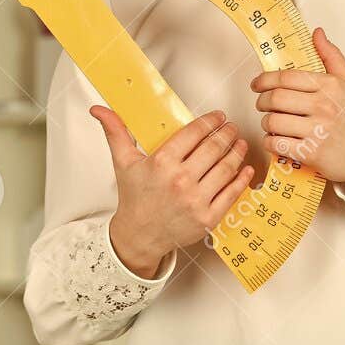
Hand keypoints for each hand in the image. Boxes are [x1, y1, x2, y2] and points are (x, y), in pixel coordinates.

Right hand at [90, 105, 253, 277]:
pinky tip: (246, 169)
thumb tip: (99, 109)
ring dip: (237, 152)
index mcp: (162, 163)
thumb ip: (115, 132)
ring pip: (226, 168)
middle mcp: (180, 181)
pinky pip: (232, 194)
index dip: (210, 121)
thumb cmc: (134, 197)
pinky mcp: (208, 218)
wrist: (139, 236)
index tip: (218, 116)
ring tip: (240, 143)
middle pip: (214, 148)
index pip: (194, 133)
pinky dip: (242, 179)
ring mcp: (196, 201)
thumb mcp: (123, 162)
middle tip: (231, 128)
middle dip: (227, 134)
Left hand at [249, 26, 344, 190]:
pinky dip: (270, 141)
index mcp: (329, 86)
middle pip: (274, 98)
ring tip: (272, 123)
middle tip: (262, 104)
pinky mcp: (311, 153)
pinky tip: (276, 139)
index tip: (256, 84)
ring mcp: (317, 131)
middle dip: (261, 101)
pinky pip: (276, 143)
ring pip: (272, 122)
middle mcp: (323, 106)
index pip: (286, 77)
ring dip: (266, 122)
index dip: (264, 80)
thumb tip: (317, 33)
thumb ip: (332, 56)